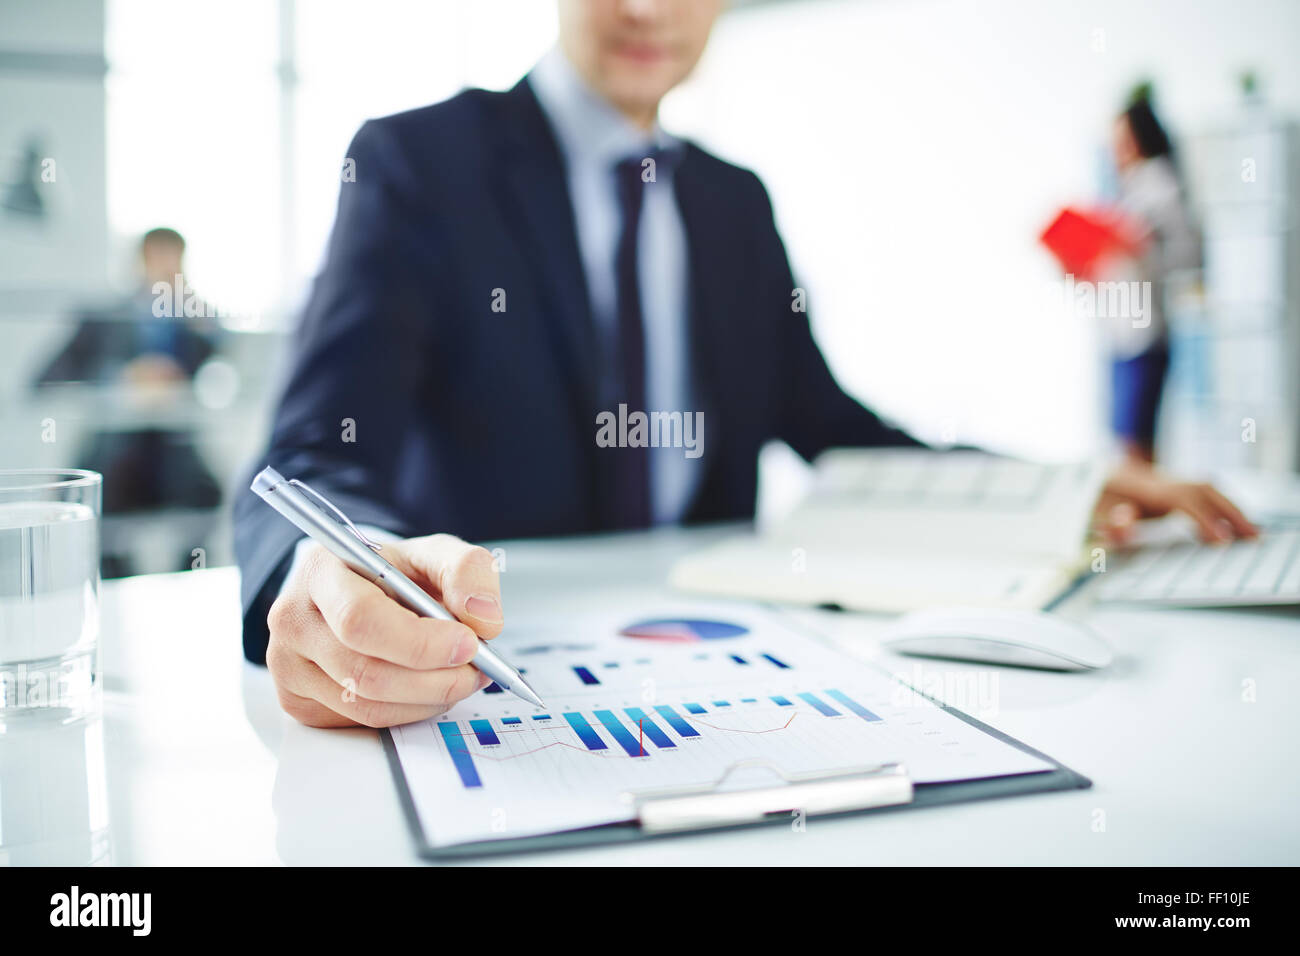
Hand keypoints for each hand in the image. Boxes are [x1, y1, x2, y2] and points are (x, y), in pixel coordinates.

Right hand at [266, 534, 503, 727]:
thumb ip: (467, 571)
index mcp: (320, 571)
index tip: (468, 644)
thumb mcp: (434, 554)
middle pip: (364, 672)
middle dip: (435, 679)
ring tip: (460, 676)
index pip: (360, 619)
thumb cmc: (393, 573)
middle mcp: (293, 620)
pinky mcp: (299, 701)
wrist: (359, 591)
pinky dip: (409, 711)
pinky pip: (363, 722)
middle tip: (476, 669)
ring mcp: (288, 666)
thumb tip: (483, 618)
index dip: (419, 643)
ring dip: (428, 699)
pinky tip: (427, 687)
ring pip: (368, 706)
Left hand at [1095, 464, 1257, 545]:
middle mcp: (1157, 478)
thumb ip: (1107, 521)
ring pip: (1206, 487)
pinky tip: (1235, 520)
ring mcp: (1164, 479)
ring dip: (1230, 508)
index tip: (1221, 540)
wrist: (1082, 474)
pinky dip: (1221, 504)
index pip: (1184, 500)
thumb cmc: (1087, 498)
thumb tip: (1123, 527)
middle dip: (1229, 513)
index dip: (1204, 519)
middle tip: (1251, 537)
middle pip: (1202, 489)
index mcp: (1141, 485)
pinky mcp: (1168, 485)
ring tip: (1251, 532)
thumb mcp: (1090, 513)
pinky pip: (1202, 490)